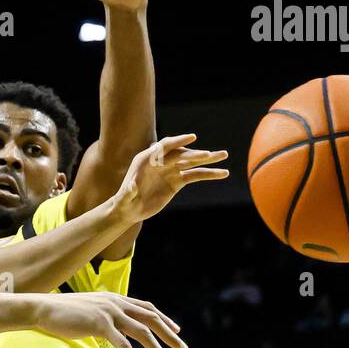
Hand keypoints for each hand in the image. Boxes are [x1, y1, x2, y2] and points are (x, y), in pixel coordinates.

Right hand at [36, 291, 184, 347]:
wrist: (42, 309)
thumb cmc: (61, 313)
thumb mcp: (88, 310)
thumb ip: (103, 315)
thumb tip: (111, 327)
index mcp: (114, 298)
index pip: (146, 307)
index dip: (163, 319)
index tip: (176, 330)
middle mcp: (116, 302)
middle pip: (151, 318)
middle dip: (170, 335)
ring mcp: (109, 312)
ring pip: (143, 332)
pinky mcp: (100, 324)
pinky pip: (123, 344)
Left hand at [113, 133, 229, 223]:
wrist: (130, 209)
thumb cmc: (124, 202)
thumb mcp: (124, 199)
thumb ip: (127, 192)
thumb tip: (132, 186)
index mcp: (147, 159)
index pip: (165, 147)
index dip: (178, 141)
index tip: (193, 138)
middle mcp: (160, 162)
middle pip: (181, 154)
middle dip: (195, 154)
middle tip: (209, 155)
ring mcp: (170, 170)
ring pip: (191, 163)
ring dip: (208, 159)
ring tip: (224, 155)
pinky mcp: (177, 181)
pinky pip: (195, 175)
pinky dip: (209, 174)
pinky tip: (223, 173)